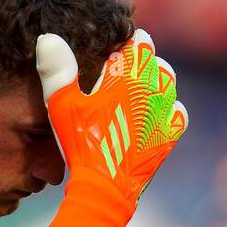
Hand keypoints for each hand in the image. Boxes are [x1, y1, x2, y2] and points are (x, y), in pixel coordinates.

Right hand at [37, 29, 187, 226]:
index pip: (137, 42)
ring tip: (135, 90)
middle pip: (153, 61)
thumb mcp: (63, 108)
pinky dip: (168, 109)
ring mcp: (164, 113)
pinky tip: (152, 114)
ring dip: (154, 80)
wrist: (105, 189)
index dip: (124, 44)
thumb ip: (58, 71)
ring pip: (168, 82)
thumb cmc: (81, 147)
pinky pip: (178, 112)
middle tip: (120, 71)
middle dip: (140, 61)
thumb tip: (48, 38)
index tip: (112, 52)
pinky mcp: (169, 136)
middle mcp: (153, 90)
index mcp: (129, 76)